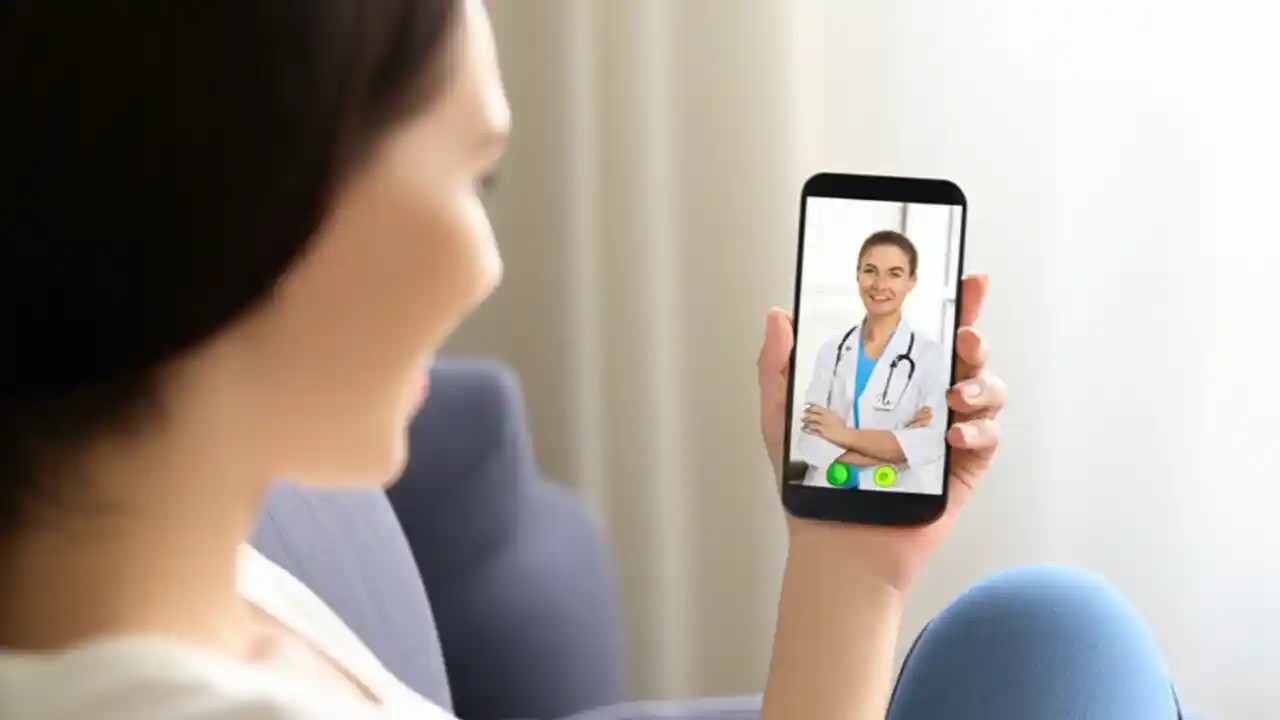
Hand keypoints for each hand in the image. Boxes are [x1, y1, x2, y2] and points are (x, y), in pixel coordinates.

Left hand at [757, 275, 1006, 591]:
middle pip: (967, 353)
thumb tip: (777, 314)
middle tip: (963, 336)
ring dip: (980, 383)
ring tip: (953, 396)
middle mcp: (926, 400)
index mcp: (890, 382)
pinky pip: (988, 437)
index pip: (926, 333)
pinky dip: (979, 429)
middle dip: (974, 333)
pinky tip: (955, 433)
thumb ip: (778, 365)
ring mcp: (949, 431)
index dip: (952, 304)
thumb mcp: (783, 416)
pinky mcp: (963, 467)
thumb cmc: (812, 481)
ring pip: (987, 389)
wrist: (836, 544)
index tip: (965, 279)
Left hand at [801, 404, 848, 443]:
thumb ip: (829, 415)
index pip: (817, 408)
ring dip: (806, 422)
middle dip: (806, 415)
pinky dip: (807, 429)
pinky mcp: (821, 432)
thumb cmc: (842, 426)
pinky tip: (804, 429)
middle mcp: (824, 417)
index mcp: (828, 412)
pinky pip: (812, 430)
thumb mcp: (835, 417)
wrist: (845, 435)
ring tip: (803, 423)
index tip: (807, 407)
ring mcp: (822, 425)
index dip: (811, 407)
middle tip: (803, 417)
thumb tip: (824, 414)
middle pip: (812, 414)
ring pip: (810, 422)